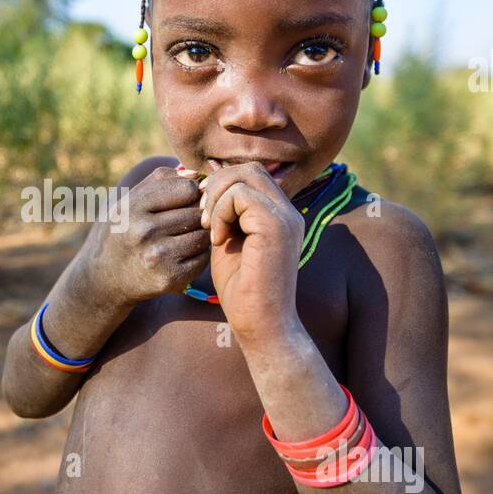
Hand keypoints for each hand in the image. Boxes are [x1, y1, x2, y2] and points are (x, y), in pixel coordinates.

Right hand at [86, 165, 208, 304]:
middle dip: (196, 215)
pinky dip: (197, 256)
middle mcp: (143, 231)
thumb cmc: (122, 230)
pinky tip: (181, 255)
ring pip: (202, 236)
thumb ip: (160, 180)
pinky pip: (202, 259)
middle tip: (184, 221)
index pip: (186, 189)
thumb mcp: (129, 200)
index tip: (183, 200)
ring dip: (198, 235)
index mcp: (133, 207)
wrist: (104, 278)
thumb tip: (195, 174)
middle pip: (197, 213)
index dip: (190, 192)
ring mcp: (157, 257)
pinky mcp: (169, 279)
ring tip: (182, 237)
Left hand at [199, 162, 304, 340]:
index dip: (222, 185)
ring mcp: (286, 217)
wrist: (260, 324)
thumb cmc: (241, 289)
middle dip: (217, 185)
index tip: (205, 214)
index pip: (251, 174)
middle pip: (249, 168)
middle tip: (204, 217)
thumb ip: (224, 214)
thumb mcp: (229, 241)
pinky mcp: (276, 226)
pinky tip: (218, 239)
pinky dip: (221, 212)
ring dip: (217, 199)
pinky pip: (240, 196)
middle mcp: (288, 212)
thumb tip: (205, 185)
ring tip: (211, 229)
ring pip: (245, 176)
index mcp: (279, 214)